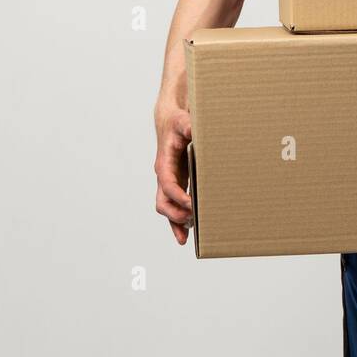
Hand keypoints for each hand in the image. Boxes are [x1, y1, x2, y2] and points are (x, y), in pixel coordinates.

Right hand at [154, 103, 193, 245]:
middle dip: (176, 214)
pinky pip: (173, 207)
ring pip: (166, 208)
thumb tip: (193, 129)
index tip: (191, 204)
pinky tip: (185, 235)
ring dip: (175, 222)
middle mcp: (164, 176)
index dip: (178, 196)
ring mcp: (169, 182)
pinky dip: (177, 221)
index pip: (167, 184)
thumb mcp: (183, 121)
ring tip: (187, 236)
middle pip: (163, 202)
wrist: (170, 122)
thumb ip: (187, 125)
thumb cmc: (176, 122)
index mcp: (164, 163)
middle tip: (193, 218)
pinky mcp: (176, 184)